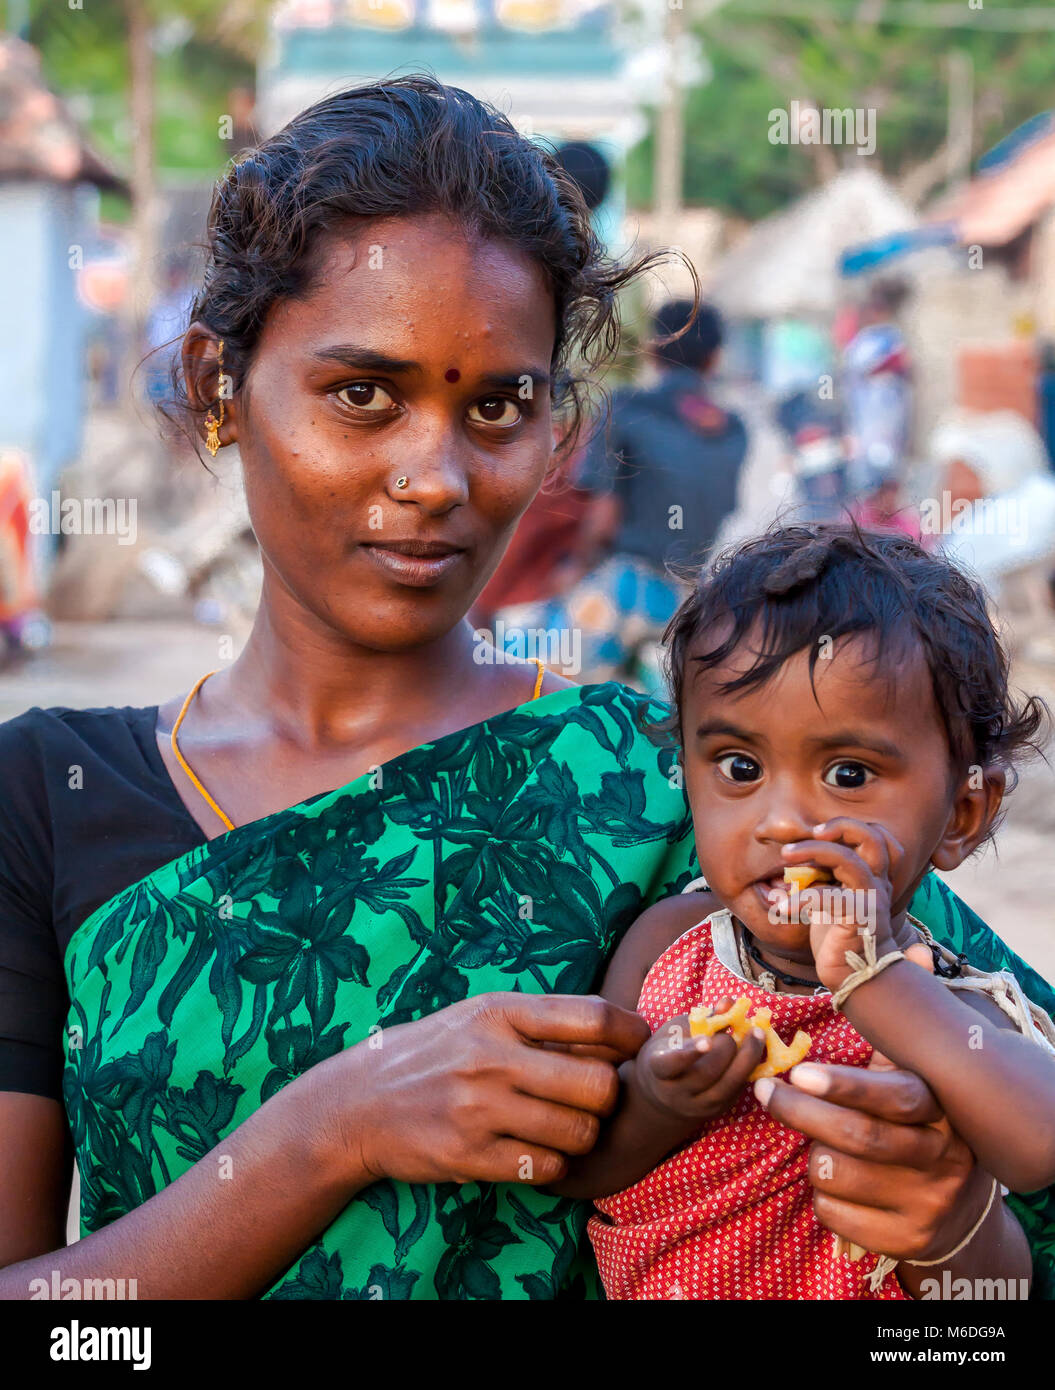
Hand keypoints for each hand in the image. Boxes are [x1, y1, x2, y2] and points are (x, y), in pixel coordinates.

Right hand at [315, 992, 649, 1187]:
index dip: (631, 1033)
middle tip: (593, 1099)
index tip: (639, 1044)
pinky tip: (533, 1149)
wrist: (358, 1102)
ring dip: (582, 1135)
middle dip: (606, 1097)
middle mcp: (490, 1057)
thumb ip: (542, 1023)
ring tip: (562, 1127)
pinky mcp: (469, 1156)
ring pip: (578, 1133)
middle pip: (598, 1084)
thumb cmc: (433, 1053)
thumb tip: (620, 1030)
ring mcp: (479, 1109)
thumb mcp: (480, 1017)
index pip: (591, 1016)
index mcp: (498, 1012)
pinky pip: (545, 1168)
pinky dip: (550, 1164)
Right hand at [636, 998, 766, 1122]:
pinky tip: (754, 1051)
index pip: (672, 1063)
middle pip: (707, 1073)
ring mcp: (698, 1106)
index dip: (689, 1053)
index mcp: (658, 1068)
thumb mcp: (676, 1031)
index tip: (707, 1040)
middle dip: (726, 1047)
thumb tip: (728, 1002)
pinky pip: (738, 1089)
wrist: (661, 1093)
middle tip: (732, 1030)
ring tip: (757, 1034)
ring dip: (747, 1057)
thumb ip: (701, 1017)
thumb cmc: (669, 1050)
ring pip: (728, 1084)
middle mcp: (676, 1093)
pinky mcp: (717, 1111)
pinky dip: (749, 1068)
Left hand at [755, 1047, 986, 1262]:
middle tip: (765, 1090)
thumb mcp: (914, 1084)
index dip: (844, 1085)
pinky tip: (839, 1186)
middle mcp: (942, 1158)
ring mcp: (928, 1204)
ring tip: (826, 1148)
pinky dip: (821, 1197)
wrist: (961, 1210)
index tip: (798, 1072)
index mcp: (942, 1111)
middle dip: (800, 1111)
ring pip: (835, 1174)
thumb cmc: (917, 1129)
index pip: (895, 1097)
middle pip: (858, 1136)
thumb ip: (886, 1047)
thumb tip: (863, 974)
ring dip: (813, 1157)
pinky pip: (832, 1213)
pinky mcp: (908, 1241)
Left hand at [780, 817, 902, 992]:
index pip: (877, 837)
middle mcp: (877, 884)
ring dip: (813, 852)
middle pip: (872, 839)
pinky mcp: (857, 918)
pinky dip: (800, 899)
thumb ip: (822, 876)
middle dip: (841, 827)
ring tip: (786, 856)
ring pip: (849, 860)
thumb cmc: (839, 936)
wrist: (855, 976)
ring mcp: (870, 900)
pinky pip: (827, 897)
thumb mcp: (830, 898)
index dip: (851, 827)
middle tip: (811, 833)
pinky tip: (781, 908)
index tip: (818, 831)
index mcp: (872, 876)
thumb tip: (793, 857)